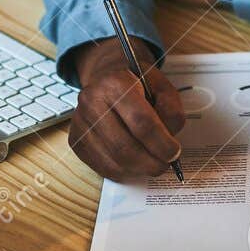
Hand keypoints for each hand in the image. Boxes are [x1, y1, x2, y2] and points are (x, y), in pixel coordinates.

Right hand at [67, 38, 185, 179]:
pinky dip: (124, 172)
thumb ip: (171, 110)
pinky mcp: (75, 141)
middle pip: (124, 147)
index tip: (174, 152)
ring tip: (152, 163)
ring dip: (139, 170)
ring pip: (113, 161)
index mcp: (115, 83)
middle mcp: (91, 102)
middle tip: (165, 164)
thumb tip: (169, 142)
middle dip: (150, 162)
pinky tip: (135, 163)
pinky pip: (102, 168)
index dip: (161, 143)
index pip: (141, 121)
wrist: (105, 78)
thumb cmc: (136, 84)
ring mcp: (80, 123)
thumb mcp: (161, 86)